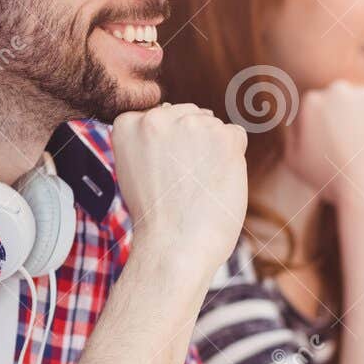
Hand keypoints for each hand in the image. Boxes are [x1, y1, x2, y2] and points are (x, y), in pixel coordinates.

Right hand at [111, 102, 246, 275]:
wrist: (174, 247)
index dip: (168, 146)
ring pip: (213, 127)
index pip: (160, 117)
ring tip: (199, 185)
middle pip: (188, 116)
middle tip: (183, 182)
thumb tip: (177, 117)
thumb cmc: (156, 216)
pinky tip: (216, 183)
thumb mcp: (133, 168)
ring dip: (213, 150)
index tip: (163, 173)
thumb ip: (148, 140)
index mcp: (128, 124)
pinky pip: (236, 136)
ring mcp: (191, 124)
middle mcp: (157, 117)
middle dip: (192, 143)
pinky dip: (233, 159)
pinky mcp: (224, 137)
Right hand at [282, 81, 363, 211]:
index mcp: (312, 101)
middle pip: (343, 99)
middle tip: (354, 147)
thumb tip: (296, 116)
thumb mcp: (296, 163)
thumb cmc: (331, 182)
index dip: (326, 130)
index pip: (320, 106)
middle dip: (347, 118)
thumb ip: (292, 134)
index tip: (334, 149)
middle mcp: (338, 90)